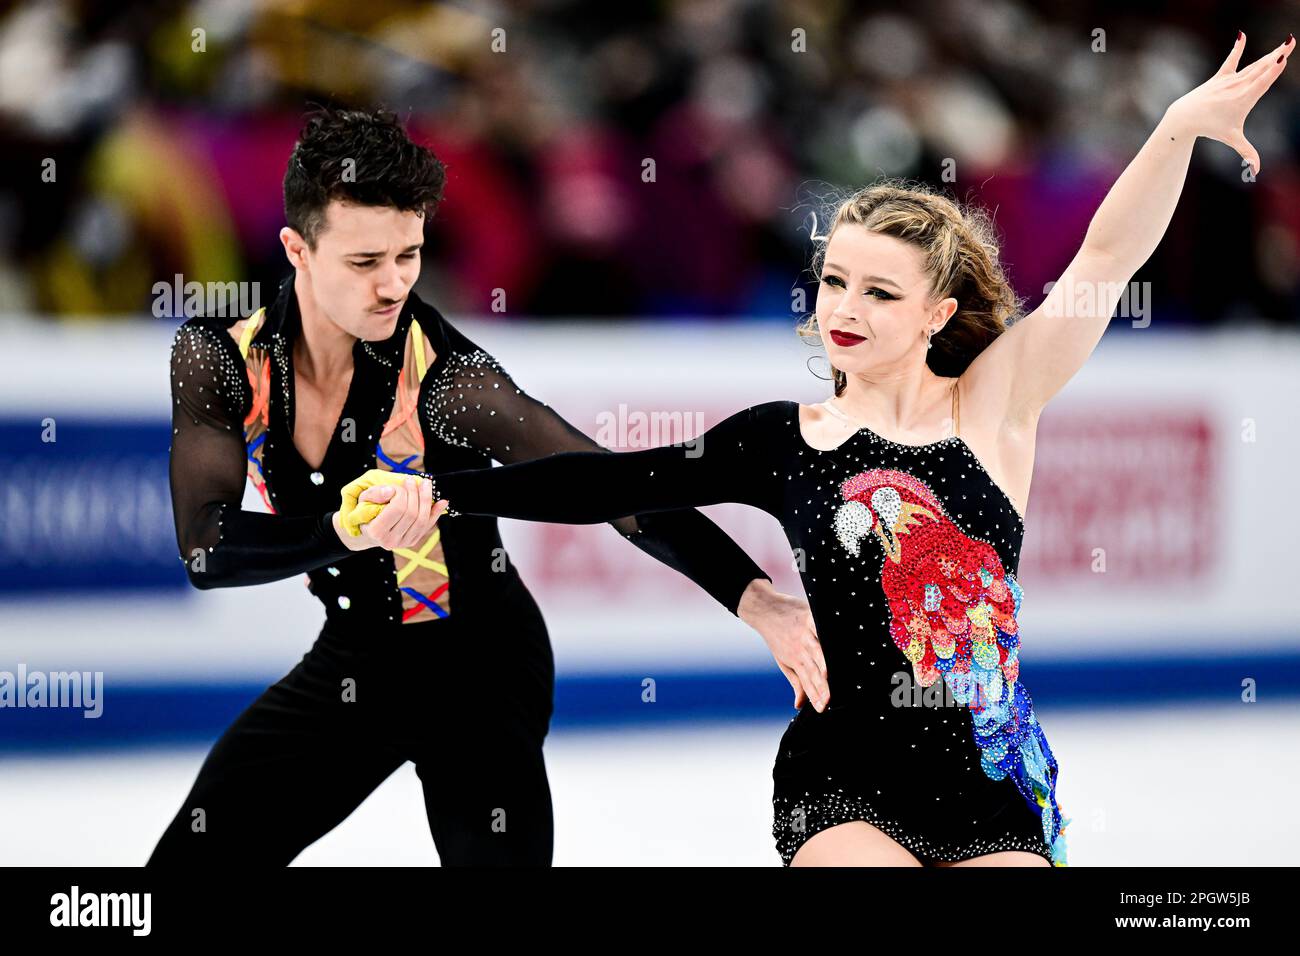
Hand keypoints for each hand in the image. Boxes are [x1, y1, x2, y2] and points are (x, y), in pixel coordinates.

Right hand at [332, 472, 447, 551]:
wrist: (368, 529)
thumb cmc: (365, 511)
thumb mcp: (363, 499)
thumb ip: (375, 494)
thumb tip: (391, 490)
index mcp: (376, 531)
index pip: (397, 509)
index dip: (402, 493)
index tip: (402, 483)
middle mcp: (390, 541)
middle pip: (412, 514)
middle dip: (416, 494)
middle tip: (414, 480)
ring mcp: (403, 543)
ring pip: (422, 520)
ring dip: (427, 500)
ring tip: (426, 485)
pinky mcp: (412, 541)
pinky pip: (427, 526)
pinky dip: (436, 513)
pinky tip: (442, 502)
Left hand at [737, 579, 828, 711]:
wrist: (764, 609)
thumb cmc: (778, 637)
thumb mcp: (784, 661)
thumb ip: (796, 682)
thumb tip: (799, 705)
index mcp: (795, 661)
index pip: (807, 683)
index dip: (815, 696)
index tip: (822, 709)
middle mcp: (800, 649)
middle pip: (813, 671)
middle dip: (821, 686)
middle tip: (827, 701)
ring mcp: (805, 633)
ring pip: (816, 651)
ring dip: (822, 663)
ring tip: (828, 676)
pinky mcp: (809, 617)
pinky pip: (819, 627)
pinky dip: (825, 634)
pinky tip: (833, 642)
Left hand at [1165, 32, 1292, 175]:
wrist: (1185, 118)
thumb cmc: (1211, 128)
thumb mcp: (1232, 139)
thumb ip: (1248, 153)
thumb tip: (1257, 172)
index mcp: (1244, 99)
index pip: (1262, 82)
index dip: (1272, 70)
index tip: (1282, 58)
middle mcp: (1238, 86)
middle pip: (1261, 68)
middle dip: (1277, 55)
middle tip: (1292, 42)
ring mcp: (1229, 80)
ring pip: (1253, 64)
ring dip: (1269, 53)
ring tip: (1285, 43)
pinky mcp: (1221, 76)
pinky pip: (1231, 59)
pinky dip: (1237, 47)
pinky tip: (1241, 34)